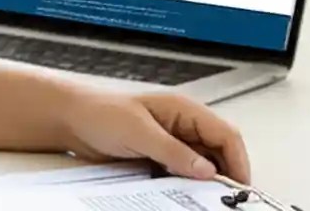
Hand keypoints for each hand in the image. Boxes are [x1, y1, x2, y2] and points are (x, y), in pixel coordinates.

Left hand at [60, 90, 250, 182]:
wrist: (70, 120)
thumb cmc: (100, 112)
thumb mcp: (139, 131)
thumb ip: (173, 151)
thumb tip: (206, 170)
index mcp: (184, 110)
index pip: (225, 135)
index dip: (237, 161)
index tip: (239, 187)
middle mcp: (182, 126)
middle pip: (218, 153)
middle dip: (224, 176)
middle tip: (225, 200)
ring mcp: (171, 143)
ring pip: (201, 167)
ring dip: (204, 183)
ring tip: (204, 200)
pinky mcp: (159, 158)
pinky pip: (181, 174)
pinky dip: (186, 186)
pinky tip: (182, 197)